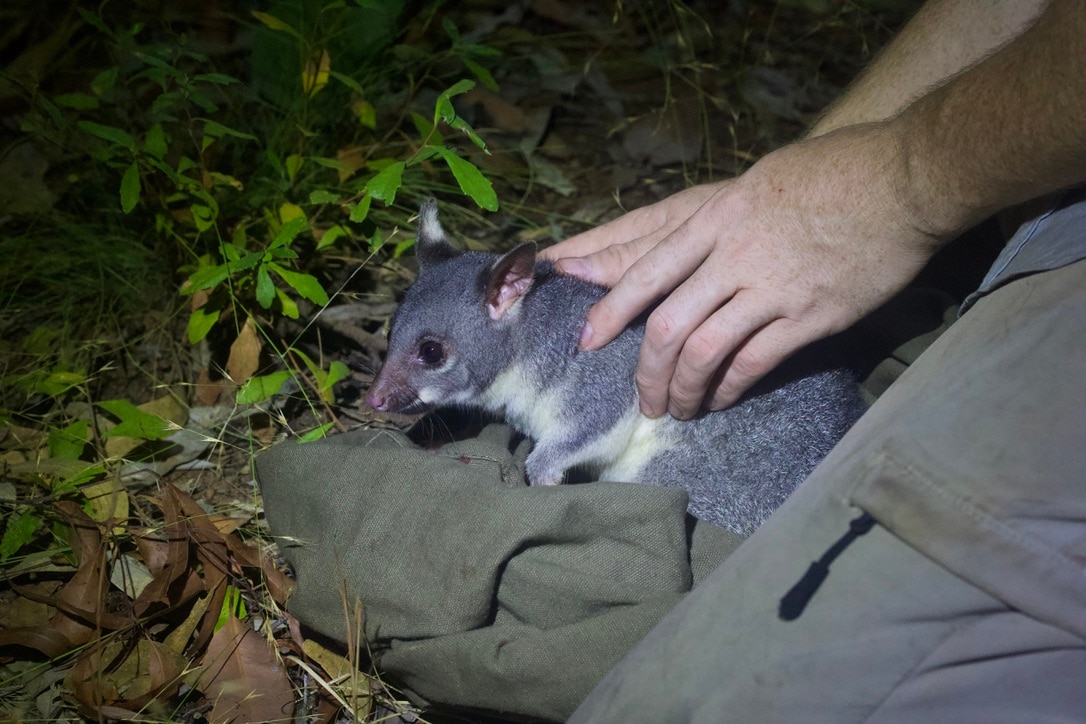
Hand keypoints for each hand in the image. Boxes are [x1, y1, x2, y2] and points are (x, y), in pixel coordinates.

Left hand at [541, 122, 946, 418]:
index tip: (588, 340)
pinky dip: (729, 388)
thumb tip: (685, 251)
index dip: (612, 311)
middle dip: (647, 371)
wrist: (907, 178)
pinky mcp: (809, 317)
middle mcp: (734, 256)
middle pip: (667, 325)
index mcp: (716, 218)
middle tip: (643, 399)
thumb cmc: (834, 170)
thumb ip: (718, 218)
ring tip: (678, 410)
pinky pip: (754, 363)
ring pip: (704, 352)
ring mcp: (772, 289)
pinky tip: (720, 399)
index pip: (646, 272)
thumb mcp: (760, 179)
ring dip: (684, 390)